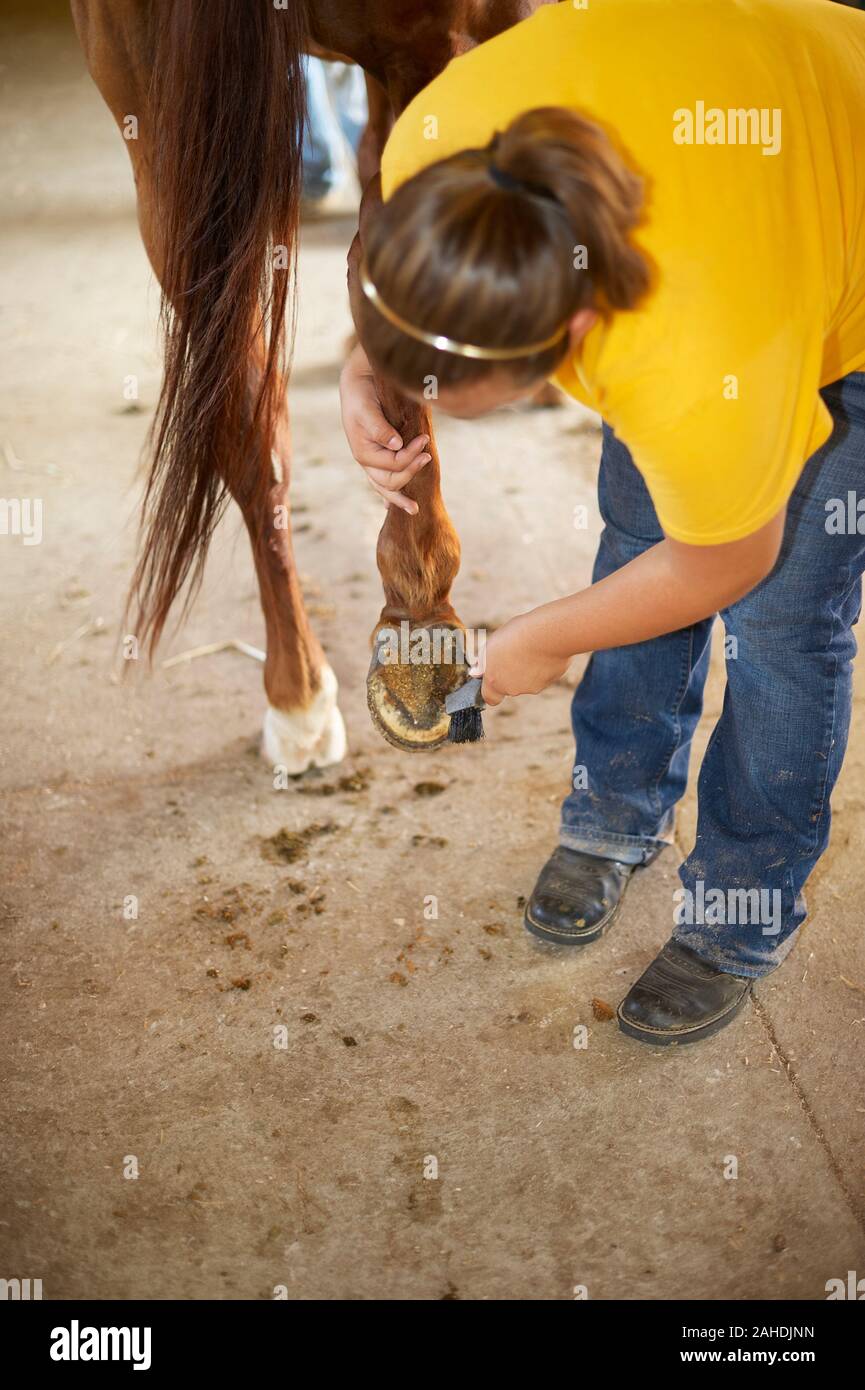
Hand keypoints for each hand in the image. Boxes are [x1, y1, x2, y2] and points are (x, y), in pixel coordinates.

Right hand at [339, 343, 430, 514]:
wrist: (357, 383)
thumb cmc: (361, 395)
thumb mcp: (367, 410)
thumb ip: (380, 429)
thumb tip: (396, 444)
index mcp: (363, 452)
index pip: (393, 464)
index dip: (411, 456)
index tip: (426, 440)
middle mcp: (367, 461)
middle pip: (390, 481)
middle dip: (411, 472)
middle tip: (429, 457)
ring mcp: (371, 461)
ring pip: (385, 487)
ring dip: (399, 498)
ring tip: (415, 508)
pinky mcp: (377, 456)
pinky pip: (382, 482)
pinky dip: (389, 495)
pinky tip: (391, 507)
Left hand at [469, 612, 569, 705]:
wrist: (546, 634)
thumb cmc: (515, 637)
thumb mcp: (490, 646)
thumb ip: (482, 663)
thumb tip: (475, 673)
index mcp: (495, 682)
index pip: (490, 698)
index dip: (491, 689)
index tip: (493, 676)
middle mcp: (513, 689)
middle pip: (509, 687)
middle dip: (510, 674)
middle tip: (513, 653)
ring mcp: (533, 687)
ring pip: (527, 681)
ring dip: (527, 669)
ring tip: (530, 648)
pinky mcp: (550, 680)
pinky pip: (544, 675)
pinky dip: (542, 666)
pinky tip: (543, 650)